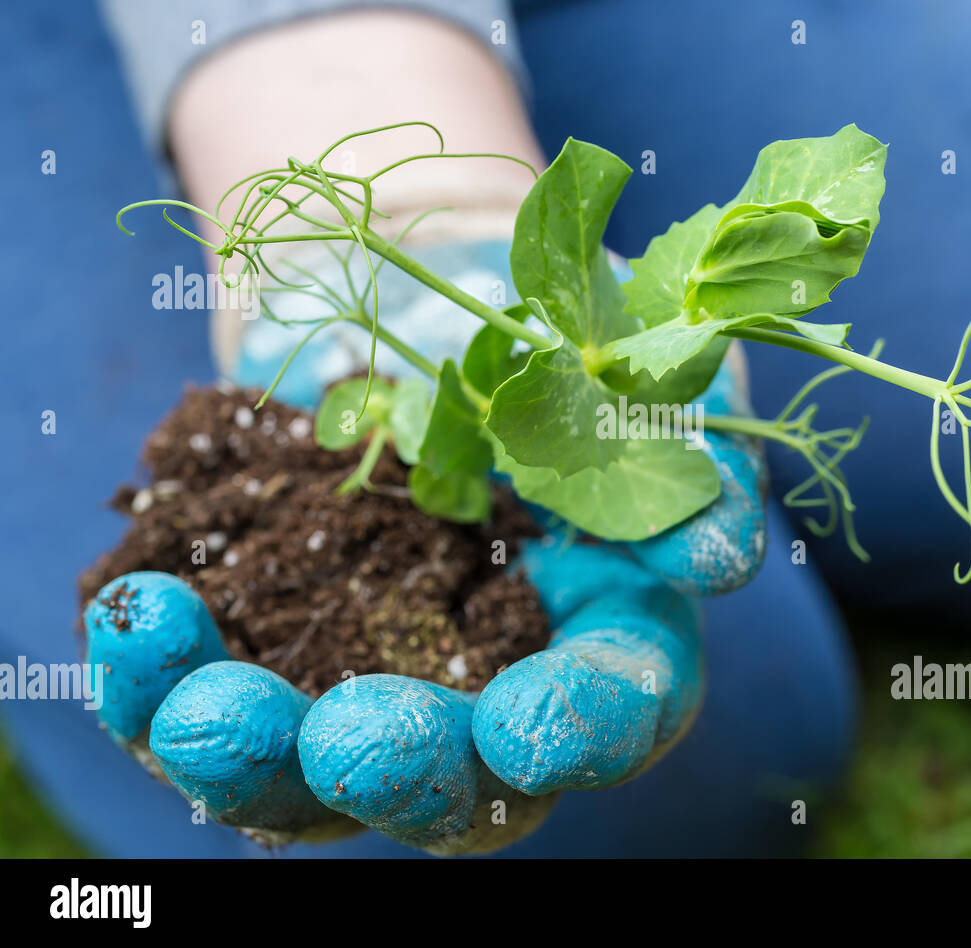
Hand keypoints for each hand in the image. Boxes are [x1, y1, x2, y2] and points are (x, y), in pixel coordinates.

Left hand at [84, 239, 767, 852]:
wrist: (434, 304)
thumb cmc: (568, 344)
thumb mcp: (646, 380)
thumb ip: (687, 465)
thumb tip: (715, 561)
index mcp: (607, 636)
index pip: (613, 713)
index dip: (579, 730)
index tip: (528, 727)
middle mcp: (493, 687)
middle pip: (457, 781)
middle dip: (402, 769)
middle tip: (347, 740)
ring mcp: (374, 674)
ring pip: (310, 773)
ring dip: (252, 757)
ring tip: (197, 706)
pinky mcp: (271, 637)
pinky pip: (205, 690)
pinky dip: (164, 673)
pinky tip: (140, 617)